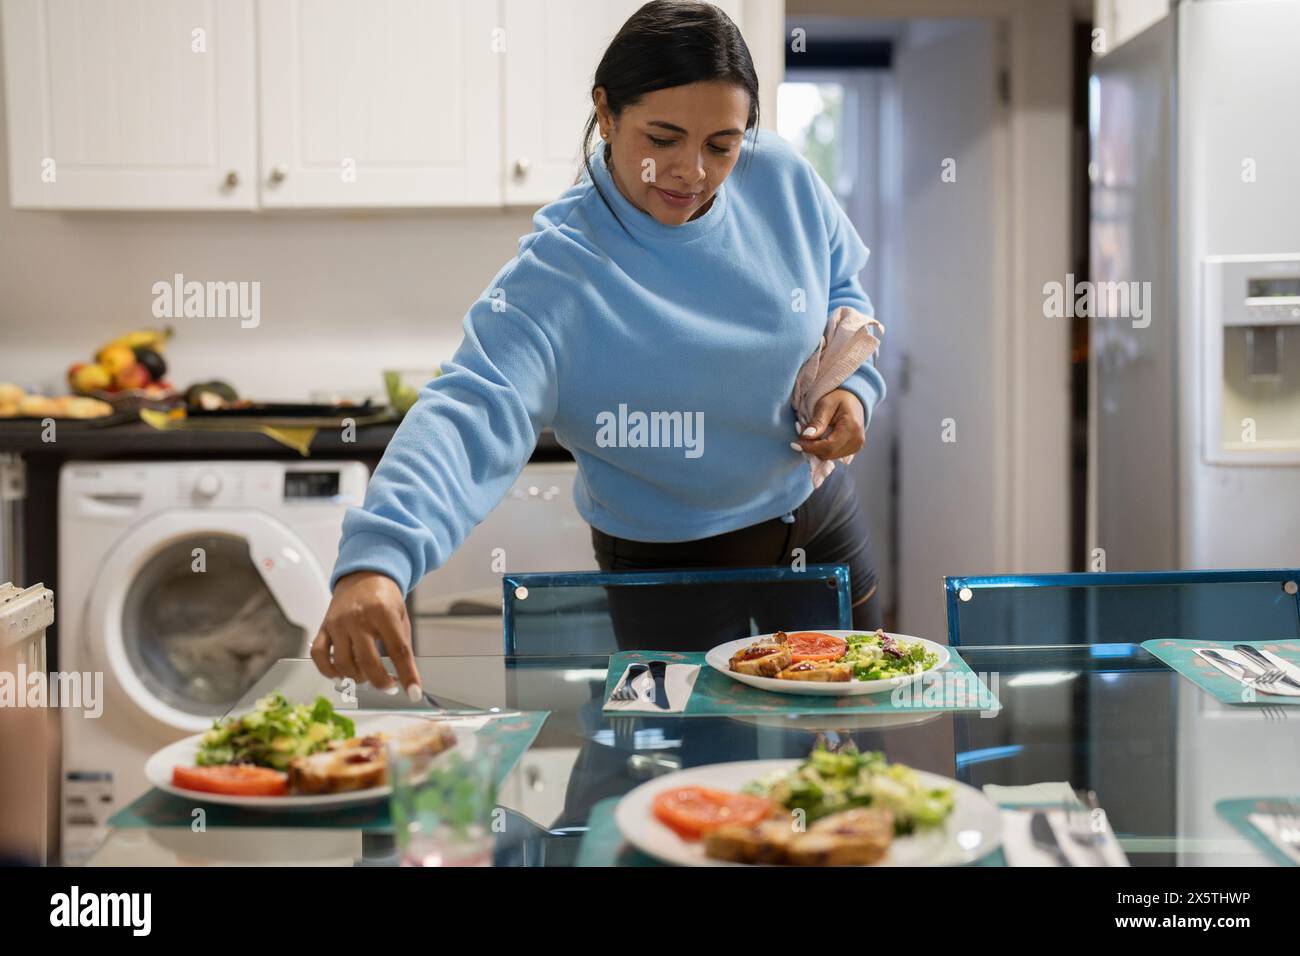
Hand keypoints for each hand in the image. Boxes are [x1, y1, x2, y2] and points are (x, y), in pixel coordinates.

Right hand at [311, 571, 420, 699]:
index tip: (414, 693)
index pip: (398, 650)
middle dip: (380, 681)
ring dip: (356, 678)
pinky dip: (328, 671)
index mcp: (384, 612)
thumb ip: (402, 644)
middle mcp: (358, 617)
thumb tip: (405, 678)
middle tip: (388, 686)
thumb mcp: (401, 616)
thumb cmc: (385, 598)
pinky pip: (318, 655)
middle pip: (367, 661)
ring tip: (366, 676)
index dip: (408, 675)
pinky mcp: (324, 626)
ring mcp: (338, 622)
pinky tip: (341, 675)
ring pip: (343, 662)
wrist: (363, 575)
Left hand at [794, 389, 865, 459]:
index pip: (829, 446)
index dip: (810, 447)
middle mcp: (857, 441)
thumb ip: (817, 422)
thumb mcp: (825, 404)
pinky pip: (832, 454)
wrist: (853, 400)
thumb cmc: (838, 399)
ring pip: (829, 456)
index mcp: (852, 427)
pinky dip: (822, 449)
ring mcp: (856, 447)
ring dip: (815, 448)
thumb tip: (806, 436)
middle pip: (828, 453)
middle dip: (811, 447)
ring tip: (810, 433)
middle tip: (801, 433)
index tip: (795, 443)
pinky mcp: (852, 450)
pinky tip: (818, 437)